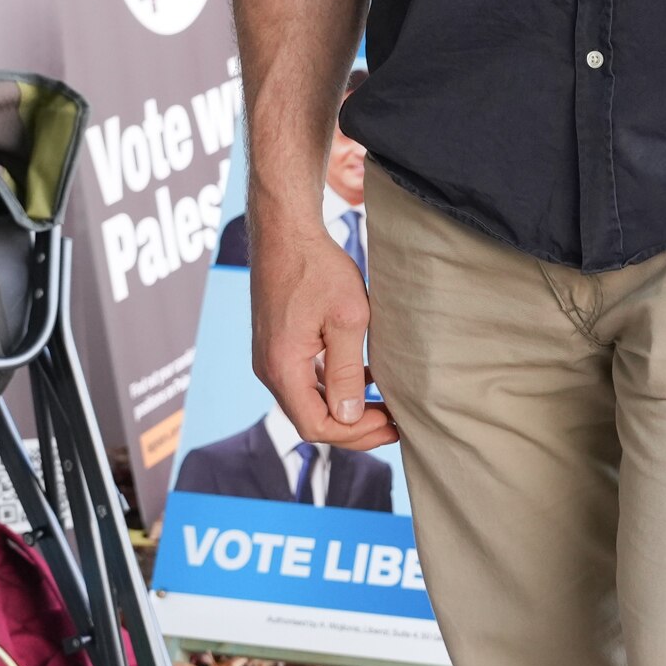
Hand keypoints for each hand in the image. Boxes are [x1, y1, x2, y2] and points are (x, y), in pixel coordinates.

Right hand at [252, 214, 396, 448]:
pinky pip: (306, 381)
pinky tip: (365, 380)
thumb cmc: (317, 268)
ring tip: (386, 407)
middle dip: (354, 426)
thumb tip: (347, 416)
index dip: (356, 433)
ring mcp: (272, 359)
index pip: (316, 426)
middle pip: (311, 419)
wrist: (285, 232)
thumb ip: (347, 371)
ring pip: (309, 402)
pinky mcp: (279, 347)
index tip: (391, 423)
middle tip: (395, 423)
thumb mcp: (346, 318)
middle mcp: (270, 370)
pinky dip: (335, 388)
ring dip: (346, 409)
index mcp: (283, 368)